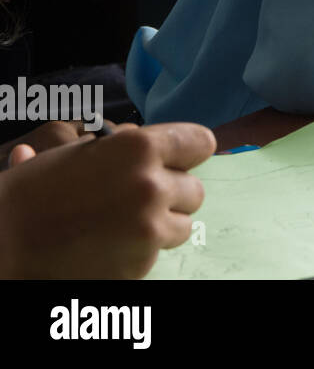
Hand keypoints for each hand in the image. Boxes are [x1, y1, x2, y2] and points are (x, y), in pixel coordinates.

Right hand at [0, 122, 215, 278]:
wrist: (2, 243)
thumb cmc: (34, 191)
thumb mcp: (80, 153)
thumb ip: (125, 149)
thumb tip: (151, 145)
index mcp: (139, 148)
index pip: (201, 143)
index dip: (187, 152)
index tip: (176, 160)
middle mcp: (151, 186)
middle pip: (195, 189)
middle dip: (172, 194)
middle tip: (138, 198)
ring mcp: (148, 228)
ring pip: (183, 225)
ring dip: (161, 224)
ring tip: (121, 223)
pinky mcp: (140, 264)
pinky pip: (157, 253)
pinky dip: (140, 251)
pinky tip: (107, 245)